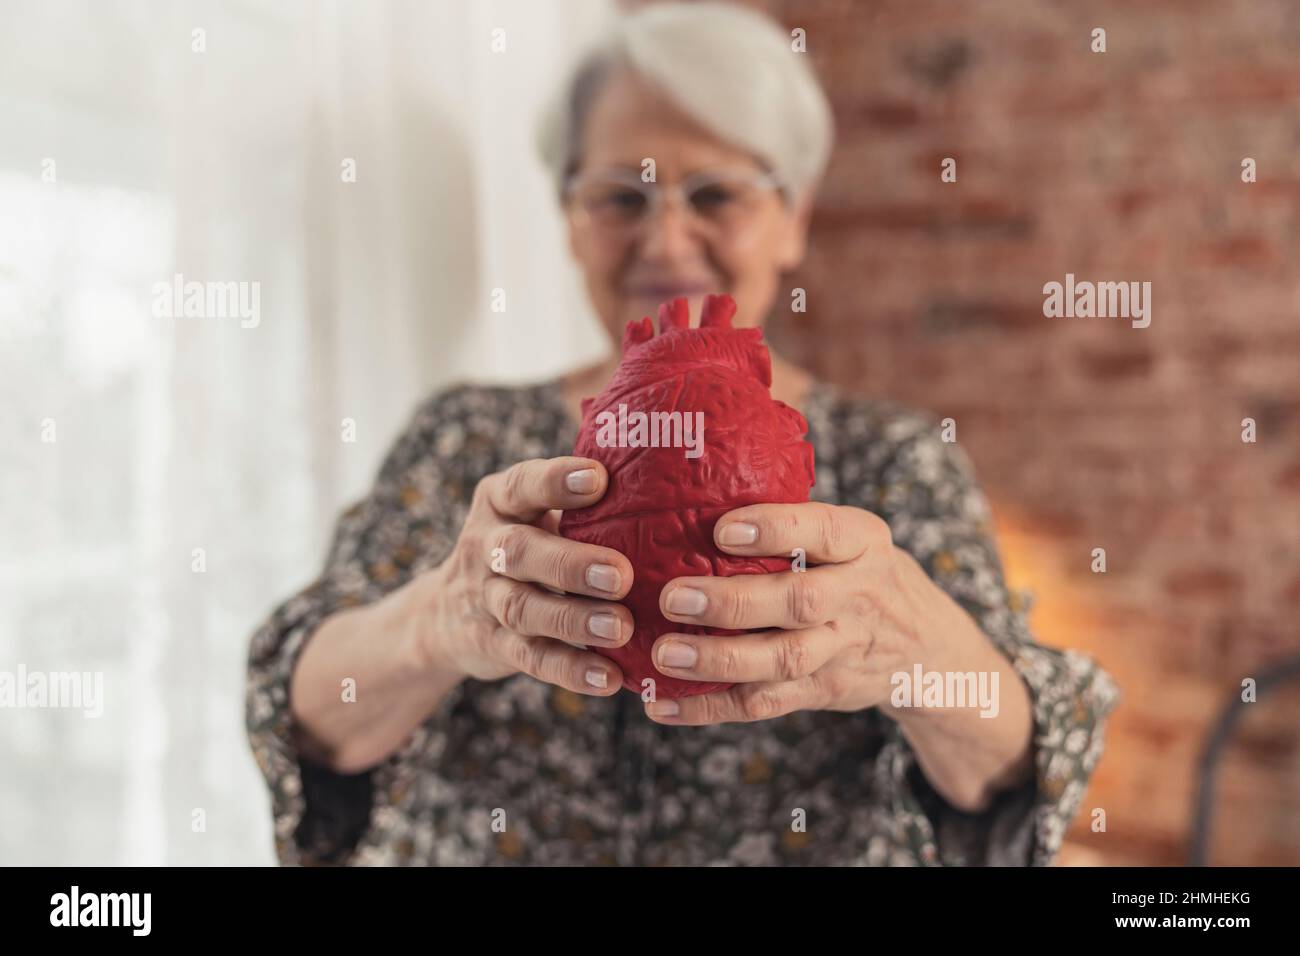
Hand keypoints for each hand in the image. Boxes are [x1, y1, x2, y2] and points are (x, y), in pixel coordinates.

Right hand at [417, 457, 634, 695]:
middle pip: (519, 552)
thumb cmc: (527, 546)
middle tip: (621, 575)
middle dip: (570, 564)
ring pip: (523, 608)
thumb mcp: (536, 515)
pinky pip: (531, 658)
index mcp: (501, 502)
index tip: (598, 479)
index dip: (556, 481)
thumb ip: (586, 504)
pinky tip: (609, 676)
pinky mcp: (493, 645)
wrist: (448, 613)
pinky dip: (570, 669)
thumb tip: (674, 484)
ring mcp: (485, 598)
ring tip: (621, 628)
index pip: (523, 485)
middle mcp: (486, 546)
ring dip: (574, 619)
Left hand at [643, 502, 950, 723]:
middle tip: (673, 597)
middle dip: (733, 603)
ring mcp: (842, 648)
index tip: (722, 529)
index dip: (774, 529)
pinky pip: (767, 704)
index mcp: (862, 543)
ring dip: (720, 660)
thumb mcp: (852, 537)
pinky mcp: (824, 691)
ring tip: (665, 654)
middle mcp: (856, 595)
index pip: (823, 531)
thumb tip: (693, 495)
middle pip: (799, 603)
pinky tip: (665, 706)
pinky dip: (712, 708)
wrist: (928, 649)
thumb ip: (795, 524)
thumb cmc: (859, 573)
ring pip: (783, 660)